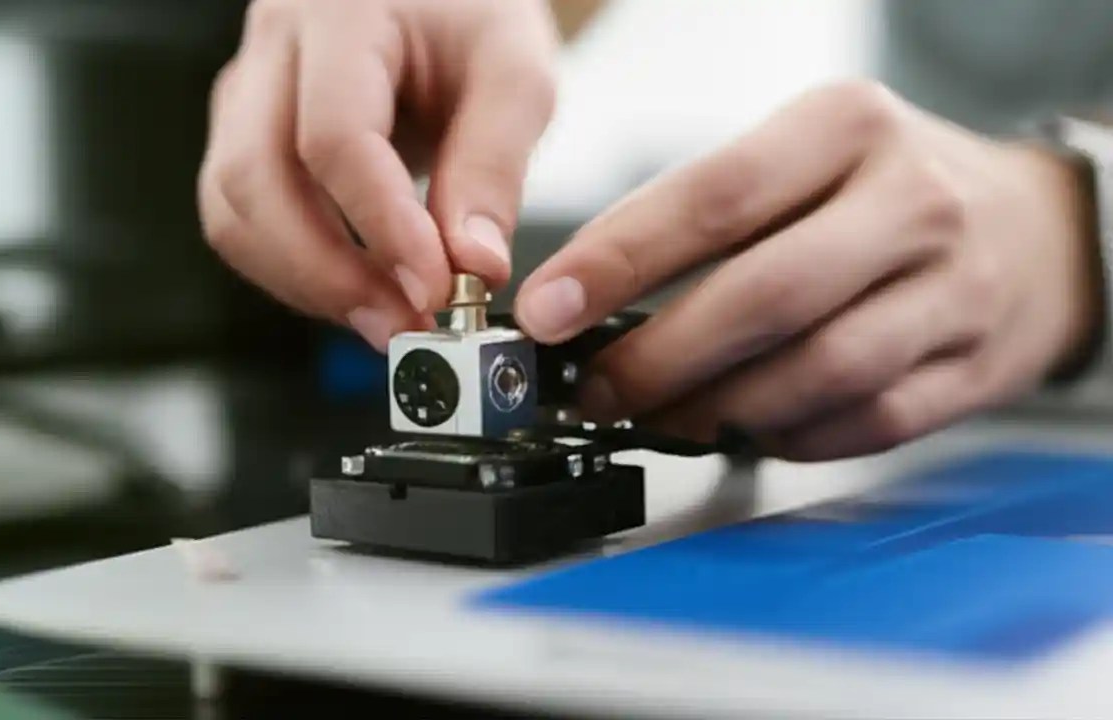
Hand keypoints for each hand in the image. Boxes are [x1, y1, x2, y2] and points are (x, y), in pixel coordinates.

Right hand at [197, 0, 558, 349]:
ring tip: (387, 318)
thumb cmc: (472, 18)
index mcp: (338, 13)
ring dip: (306, 283)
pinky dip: (297, 272)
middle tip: (403, 324)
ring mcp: (245, 93)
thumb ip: (494, 166)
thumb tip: (473, 266)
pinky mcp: (244, 137)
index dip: (382, 227)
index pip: (335, 137)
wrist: (438, 0)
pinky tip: (358, 292)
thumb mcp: (514, 73)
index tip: (435, 289)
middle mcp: (272, 48)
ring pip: (232, 212)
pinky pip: (244, 221)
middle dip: (326, 273)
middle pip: (253, 180)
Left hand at [514, 80, 1099, 460]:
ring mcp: (953, 289)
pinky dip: (788, 436)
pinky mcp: (974, 368)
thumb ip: (703, 216)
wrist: (1038, 232)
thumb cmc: (887, 192)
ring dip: (719, 409)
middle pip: (763, 296)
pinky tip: (746, 428)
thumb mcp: (804, 156)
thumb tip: (583, 295)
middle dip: (657, 358)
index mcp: (846, 128)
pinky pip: (864, 422)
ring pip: (817, 371)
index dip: (617, 262)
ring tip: (660, 416)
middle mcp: (910, 201)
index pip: (713, 198)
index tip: (548, 311)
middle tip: (596, 390)